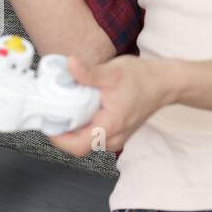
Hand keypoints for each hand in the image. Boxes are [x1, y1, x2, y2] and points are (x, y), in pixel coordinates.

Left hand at [46, 53, 173, 157]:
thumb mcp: (113, 72)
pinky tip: (80, 108)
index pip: (76, 146)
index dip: (57, 138)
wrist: (164, 83)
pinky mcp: (116, 133)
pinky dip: (84, 124)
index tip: (47, 121)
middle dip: (62, 130)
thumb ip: (89, 73)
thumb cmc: (143, 78)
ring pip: (85, 140)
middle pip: (78, 145)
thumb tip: (70, 65)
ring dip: (73, 127)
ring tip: (65, 106)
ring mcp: (115, 138)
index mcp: (110, 126)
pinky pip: (93, 134)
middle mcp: (113, 138)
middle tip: (52, 110)